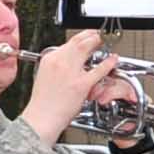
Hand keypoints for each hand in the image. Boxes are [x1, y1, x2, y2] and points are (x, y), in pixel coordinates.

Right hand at [19, 29, 124, 145]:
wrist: (41, 118)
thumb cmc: (43, 103)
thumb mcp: (44, 77)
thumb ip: (55, 66)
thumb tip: (66, 62)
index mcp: (49, 59)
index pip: (67, 42)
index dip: (81, 37)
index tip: (86, 37)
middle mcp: (59, 62)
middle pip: (78, 41)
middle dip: (91, 35)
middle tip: (98, 36)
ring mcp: (71, 72)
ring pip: (87, 49)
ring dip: (98, 43)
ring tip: (104, 42)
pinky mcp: (81, 84)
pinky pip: (98, 70)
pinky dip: (108, 63)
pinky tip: (113, 60)